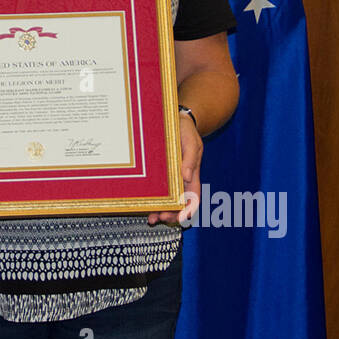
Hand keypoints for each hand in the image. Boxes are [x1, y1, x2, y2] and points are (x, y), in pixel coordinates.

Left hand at [151, 111, 202, 225]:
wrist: (177, 119)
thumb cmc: (187, 131)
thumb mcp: (191, 142)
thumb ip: (191, 159)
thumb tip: (187, 177)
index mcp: (192, 174)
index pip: (194, 197)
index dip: (189, 210)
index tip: (181, 218)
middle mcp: (181, 179)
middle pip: (179, 203)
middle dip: (171, 214)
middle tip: (160, 218)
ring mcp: (170, 177)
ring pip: (167, 200)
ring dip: (160, 211)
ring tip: (151, 218)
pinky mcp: (160, 173)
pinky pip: (157, 189)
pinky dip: (152, 199)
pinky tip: (145, 206)